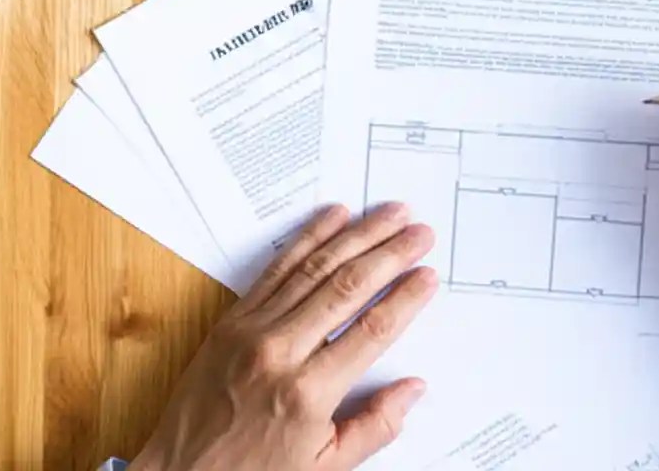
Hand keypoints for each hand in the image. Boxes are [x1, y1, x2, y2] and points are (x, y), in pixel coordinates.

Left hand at [130, 203, 437, 470]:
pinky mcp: (230, 321)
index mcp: (308, 393)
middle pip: (349, 288)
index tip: (427, 277)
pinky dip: (307, 239)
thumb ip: (374, 427)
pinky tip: (333, 218)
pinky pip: (276, 270)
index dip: (405, 299)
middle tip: (421, 233)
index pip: (372, 330)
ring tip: (390, 214)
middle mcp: (279, 353)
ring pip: (315, 268)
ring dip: (358, 235)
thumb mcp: (323, 469)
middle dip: (391, 254)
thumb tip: (413, 389)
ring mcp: (252, 331)